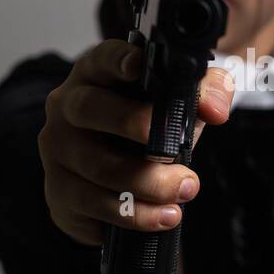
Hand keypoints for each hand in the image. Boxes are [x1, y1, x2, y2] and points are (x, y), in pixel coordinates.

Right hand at [38, 38, 233, 245]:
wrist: (111, 184)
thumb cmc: (141, 133)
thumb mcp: (174, 107)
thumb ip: (204, 93)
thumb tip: (216, 108)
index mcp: (95, 75)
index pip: (102, 58)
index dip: (118, 59)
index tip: (138, 66)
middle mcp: (67, 107)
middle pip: (89, 108)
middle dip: (133, 124)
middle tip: (172, 147)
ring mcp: (57, 150)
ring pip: (98, 166)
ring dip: (150, 183)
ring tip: (185, 189)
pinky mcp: (59, 190)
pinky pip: (95, 205)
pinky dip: (136, 214)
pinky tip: (164, 215)